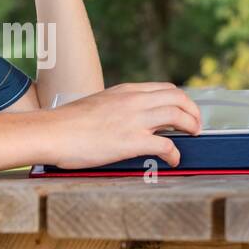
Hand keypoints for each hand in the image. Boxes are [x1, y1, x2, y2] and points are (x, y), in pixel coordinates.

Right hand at [44, 82, 202, 168]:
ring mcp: (135, 120)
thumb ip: (116, 108)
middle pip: (178, 98)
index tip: (184, 110)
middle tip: (196, 125)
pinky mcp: (133, 141)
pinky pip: (167, 145)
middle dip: (193, 111)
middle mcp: (135, 101)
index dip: (181, 100)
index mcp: (126, 91)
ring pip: (178, 116)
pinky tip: (174, 160)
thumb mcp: (97, 104)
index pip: (165, 89)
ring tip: (192, 137)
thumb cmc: (67, 123)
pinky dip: (175, 153)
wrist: (52, 132)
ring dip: (191, 126)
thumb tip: (124, 121)